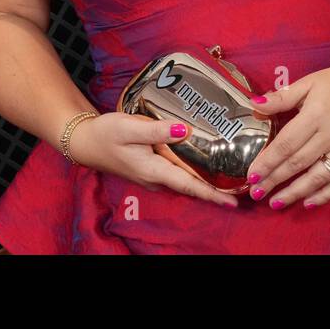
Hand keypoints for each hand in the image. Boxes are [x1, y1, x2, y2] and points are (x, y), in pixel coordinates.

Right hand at [66, 111, 238, 208]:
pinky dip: (194, 170)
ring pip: (185, 179)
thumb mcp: (130, 127)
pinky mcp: (151, 167)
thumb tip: (184, 131)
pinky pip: (178, 171)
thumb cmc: (106, 133)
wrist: (85, 142)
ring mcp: (153, 174)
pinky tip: (206, 161)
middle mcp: (156, 177)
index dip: (212, 193)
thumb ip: (157, 130)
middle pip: (191, 185)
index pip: (189, 184)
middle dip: (217, 188)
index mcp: (154, 169)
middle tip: (243, 187)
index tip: (233, 201)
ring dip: (207, 180)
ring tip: (232, 176)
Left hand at [244, 58, 329, 209]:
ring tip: (275, 203)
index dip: (268, 161)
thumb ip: (281, 97)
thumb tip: (254, 106)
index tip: (251, 175)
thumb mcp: (308, 83)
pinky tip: (307, 203)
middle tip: (256, 192)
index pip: (287, 144)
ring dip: (295, 193)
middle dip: (275, 180)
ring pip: (318, 177)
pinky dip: (325, 195)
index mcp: (317, 114)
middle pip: (298, 163)